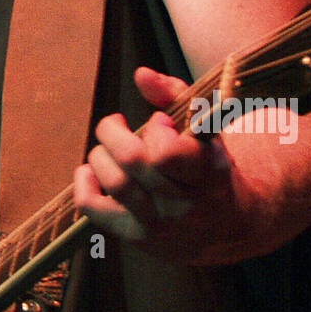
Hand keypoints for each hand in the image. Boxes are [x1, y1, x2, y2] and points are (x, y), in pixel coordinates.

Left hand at [72, 66, 247, 263]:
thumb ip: (175, 94)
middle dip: (114, 132)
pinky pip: (93, 208)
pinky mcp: (137, 237)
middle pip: (132, 161)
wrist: (226, 225)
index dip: (155, 131)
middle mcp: (185, 204)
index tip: (159, 124)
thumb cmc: (208, 164)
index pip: (166, 153)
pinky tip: (91, 171)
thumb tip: (141, 74)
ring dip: (100, 155)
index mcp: (208, 173)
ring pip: (114, 182)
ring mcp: (160, 224)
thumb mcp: (205, 128)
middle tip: (116, 124)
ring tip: (108, 148)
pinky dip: (83, 183)